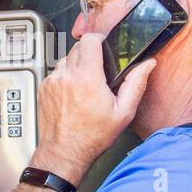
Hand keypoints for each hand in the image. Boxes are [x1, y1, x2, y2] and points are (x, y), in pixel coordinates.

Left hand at [31, 32, 155, 185]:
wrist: (64, 153)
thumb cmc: (92, 136)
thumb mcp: (123, 112)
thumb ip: (136, 84)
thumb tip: (147, 65)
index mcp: (87, 78)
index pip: (89, 40)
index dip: (99, 39)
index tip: (104, 45)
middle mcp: (67, 76)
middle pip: (78, 47)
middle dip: (90, 54)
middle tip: (99, 71)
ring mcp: (53, 81)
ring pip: (66, 59)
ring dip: (77, 66)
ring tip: (86, 85)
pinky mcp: (44, 88)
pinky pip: (57, 72)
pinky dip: (66, 77)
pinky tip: (74, 94)